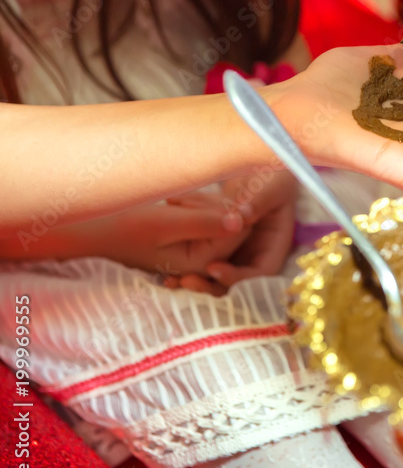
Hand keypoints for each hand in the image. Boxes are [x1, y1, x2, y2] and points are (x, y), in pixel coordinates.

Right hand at [15, 196, 249, 275]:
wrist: (96, 228)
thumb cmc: (125, 225)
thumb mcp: (165, 221)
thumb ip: (205, 223)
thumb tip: (242, 222)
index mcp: (201, 264)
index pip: (238, 230)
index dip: (219, 206)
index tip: (185, 203)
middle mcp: (205, 263)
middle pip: (233, 223)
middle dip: (209, 205)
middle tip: (175, 203)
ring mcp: (200, 253)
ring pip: (222, 215)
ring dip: (200, 202)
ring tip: (170, 203)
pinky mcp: (194, 241)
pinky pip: (209, 215)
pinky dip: (194, 204)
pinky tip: (172, 204)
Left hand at [166, 171, 297, 294]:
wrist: (258, 173)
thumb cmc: (272, 179)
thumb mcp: (271, 188)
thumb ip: (258, 201)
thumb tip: (242, 216)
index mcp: (273, 247)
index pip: (261, 273)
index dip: (238, 276)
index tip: (213, 268)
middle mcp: (254, 256)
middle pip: (236, 283)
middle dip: (211, 285)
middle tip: (186, 281)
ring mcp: (235, 254)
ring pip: (216, 277)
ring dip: (196, 281)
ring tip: (171, 281)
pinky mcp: (217, 248)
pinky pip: (203, 264)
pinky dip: (186, 269)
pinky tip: (164, 273)